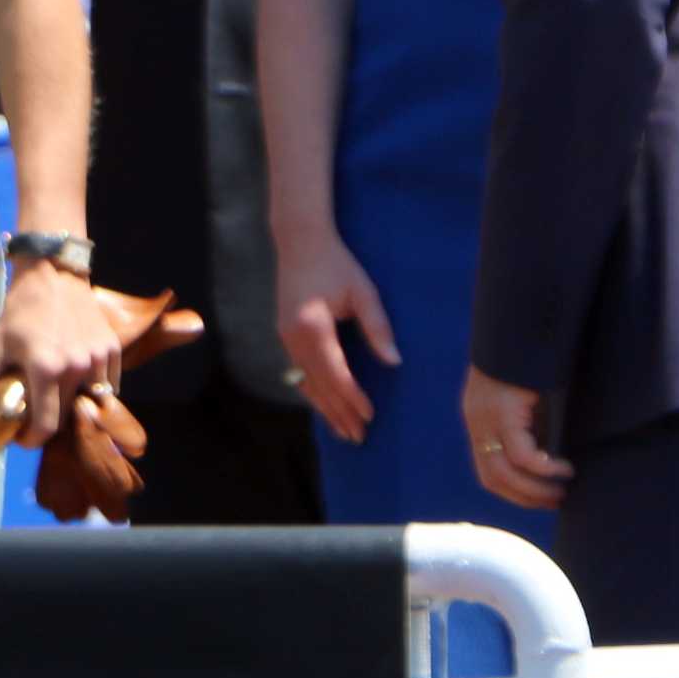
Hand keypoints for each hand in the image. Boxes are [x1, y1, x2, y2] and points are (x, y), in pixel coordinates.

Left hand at [0, 259, 120, 448]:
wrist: (53, 272)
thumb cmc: (20, 310)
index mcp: (46, 369)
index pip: (45, 426)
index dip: (32, 438)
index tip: (20, 435)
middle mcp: (76, 366)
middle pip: (65, 416)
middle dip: (47, 420)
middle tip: (32, 409)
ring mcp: (98, 358)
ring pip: (88, 402)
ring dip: (71, 404)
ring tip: (54, 392)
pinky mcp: (112, 349)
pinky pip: (106, 385)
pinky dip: (92, 389)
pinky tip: (74, 377)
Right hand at [276, 224, 399, 445]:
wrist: (299, 240)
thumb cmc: (336, 263)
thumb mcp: (363, 291)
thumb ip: (378, 327)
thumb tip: (394, 362)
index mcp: (312, 327)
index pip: (335, 373)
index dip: (352, 397)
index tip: (370, 416)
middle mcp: (293, 337)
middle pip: (318, 384)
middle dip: (339, 412)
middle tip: (359, 437)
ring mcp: (284, 336)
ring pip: (305, 381)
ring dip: (324, 407)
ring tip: (342, 431)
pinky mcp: (284, 334)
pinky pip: (299, 371)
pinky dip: (313, 391)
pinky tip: (323, 403)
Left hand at [461, 365, 573, 509]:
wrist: (520, 326)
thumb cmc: (528, 362)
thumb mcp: (525, 402)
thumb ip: (530, 427)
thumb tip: (551, 458)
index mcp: (478, 420)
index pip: (486, 472)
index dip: (513, 493)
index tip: (541, 501)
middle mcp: (477, 420)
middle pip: (493, 478)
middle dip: (526, 498)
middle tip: (556, 502)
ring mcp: (486, 415)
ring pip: (505, 471)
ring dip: (537, 489)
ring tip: (564, 490)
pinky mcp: (503, 409)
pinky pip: (522, 455)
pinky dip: (545, 468)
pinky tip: (565, 468)